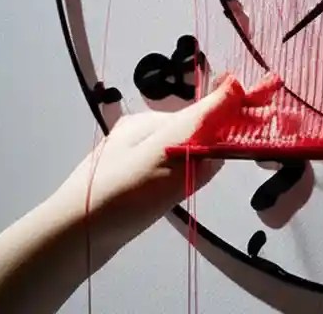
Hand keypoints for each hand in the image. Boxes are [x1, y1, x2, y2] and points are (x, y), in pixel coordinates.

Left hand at [45, 72, 243, 242]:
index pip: (200, 113)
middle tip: (214, 173)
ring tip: (190, 190)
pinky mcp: (122, 188)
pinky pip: (159, 177)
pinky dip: (173, 184)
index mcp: (147, 121)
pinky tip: (168, 200)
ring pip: (175, 157)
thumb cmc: (125, 191)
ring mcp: (126, 162)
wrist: (73, 237)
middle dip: (208, 149)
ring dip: (191, 168)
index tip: (250, 139)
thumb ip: (204, 121)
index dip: (227, 122)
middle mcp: (136, 135)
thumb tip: (235, 85)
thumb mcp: (170, 150)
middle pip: (189, 134)